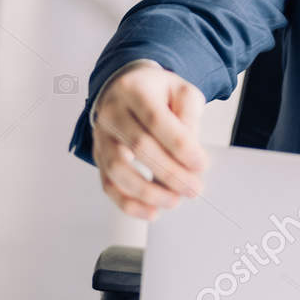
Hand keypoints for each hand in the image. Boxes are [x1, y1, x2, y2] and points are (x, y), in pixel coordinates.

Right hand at [91, 63, 208, 219]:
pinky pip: (108, 184)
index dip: (180, 145)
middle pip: (138, 146)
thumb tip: (190, 152)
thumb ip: (189, 116)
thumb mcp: (181, 91)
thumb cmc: (158, 93)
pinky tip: (151, 212)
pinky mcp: (99, 156)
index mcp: (134, 89)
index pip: (156, 120)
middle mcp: (111, 112)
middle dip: (170, 172)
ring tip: (174, 201)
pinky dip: (128, 203)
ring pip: (117, 169)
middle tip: (194, 188)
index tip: (201, 164)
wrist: (126, 87)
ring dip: (148, 191)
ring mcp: (101, 136)